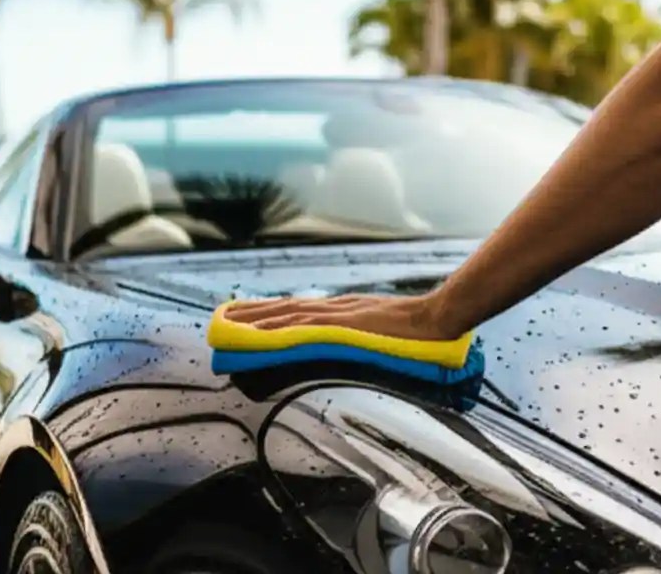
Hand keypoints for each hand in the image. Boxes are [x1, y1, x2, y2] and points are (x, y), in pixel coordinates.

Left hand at [223, 293, 460, 341]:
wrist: (436, 319)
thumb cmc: (417, 332)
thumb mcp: (382, 333)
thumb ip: (362, 339)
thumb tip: (349, 351)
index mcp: (344, 311)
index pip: (300, 309)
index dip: (271, 312)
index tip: (247, 316)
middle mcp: (336, 308)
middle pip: (286, 308)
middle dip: (254, 314)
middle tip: (224, 318)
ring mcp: (338, 315)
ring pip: (288, 315)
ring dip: (257, 320)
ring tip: (230, 325)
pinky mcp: (342, 326)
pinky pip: (303, 328)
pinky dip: (278, 329)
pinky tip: (260, 334)